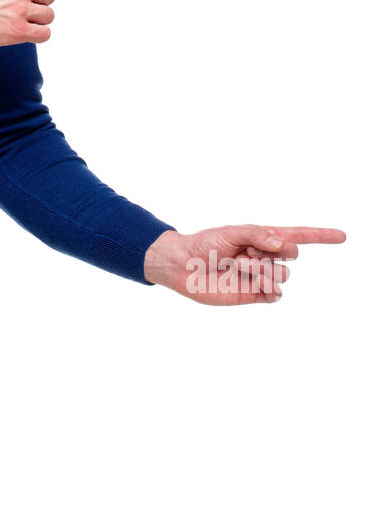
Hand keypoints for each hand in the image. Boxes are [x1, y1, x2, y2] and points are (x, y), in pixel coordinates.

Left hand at [143, 225, 346, 304]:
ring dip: (262, 270)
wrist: (185, 267)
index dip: (321, 236)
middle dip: (271, 252)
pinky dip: (269, 289)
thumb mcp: (231, 232)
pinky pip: (275, 294)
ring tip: (238, 266)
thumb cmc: (205, 244)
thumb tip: (281, 243)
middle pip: (291, 255)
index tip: (342, 236)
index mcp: (263, 238)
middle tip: (245, 251)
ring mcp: (261, 276)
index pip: (299, 236)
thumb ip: (258, 234)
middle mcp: (266, 256)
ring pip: (282, 275)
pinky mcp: (254, 294)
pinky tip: (253, 284)